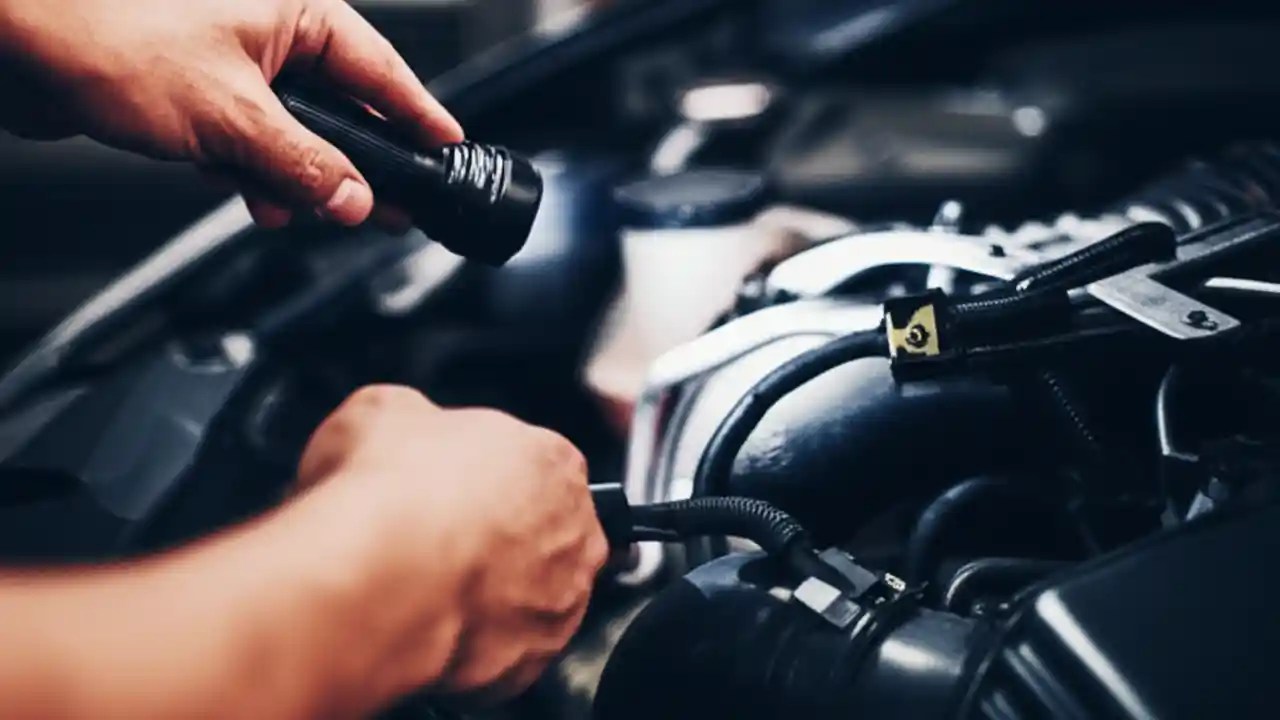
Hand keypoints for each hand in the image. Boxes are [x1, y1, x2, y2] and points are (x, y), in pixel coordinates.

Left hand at [0, 0, 462, 228]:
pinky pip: (247, 137)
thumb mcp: (230, 114)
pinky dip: (255, 171)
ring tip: (315, 213)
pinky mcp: (193, 89)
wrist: (15, 38)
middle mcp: (266, 29)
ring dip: (300, 177)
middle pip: (340, 105)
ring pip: (292, 129)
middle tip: (396, 204)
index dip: (419, 115)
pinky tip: (258, 198)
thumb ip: (304, 164)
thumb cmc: (104, 32)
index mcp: (293, 10)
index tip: (449, 150)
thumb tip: (357, 197)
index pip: (380, 70)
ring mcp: (230, 59)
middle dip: (358, 163)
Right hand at [296, 386, 608, 704]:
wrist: (374, 580)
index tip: (455, 489)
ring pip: (538, 594)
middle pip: (550, 530)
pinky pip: (510, 650)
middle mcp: (576, 529)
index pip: (538, 465)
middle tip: (444, 540)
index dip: (490, 479)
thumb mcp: (383, 411)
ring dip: (498, 592)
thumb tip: (405, 425)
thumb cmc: (387, 493)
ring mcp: (563, 599)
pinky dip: (480, 643)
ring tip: (434, 589)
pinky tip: (435, 626)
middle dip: (504, 537)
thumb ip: (417, 418)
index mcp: (551, 458)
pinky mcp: (535, 660)